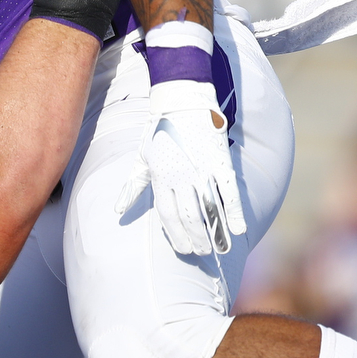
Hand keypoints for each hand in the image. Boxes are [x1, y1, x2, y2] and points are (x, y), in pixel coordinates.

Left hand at [116, 81, 244, 255]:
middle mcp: (181, 177)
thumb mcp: (141, 159)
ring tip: (219, 248)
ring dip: (216, 231)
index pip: (168, 214)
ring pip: (210, 208)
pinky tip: (238, 229)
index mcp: (160, 177)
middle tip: (201, 253)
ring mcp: (202, 170)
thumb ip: (133, 188)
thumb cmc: (158, 133)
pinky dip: (235, 211)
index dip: (176, 235)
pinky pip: (229, 191)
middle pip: (189, 216)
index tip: (183, 250)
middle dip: (196, 238)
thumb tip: (118, 211)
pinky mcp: (220, 162)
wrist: (181, 103)